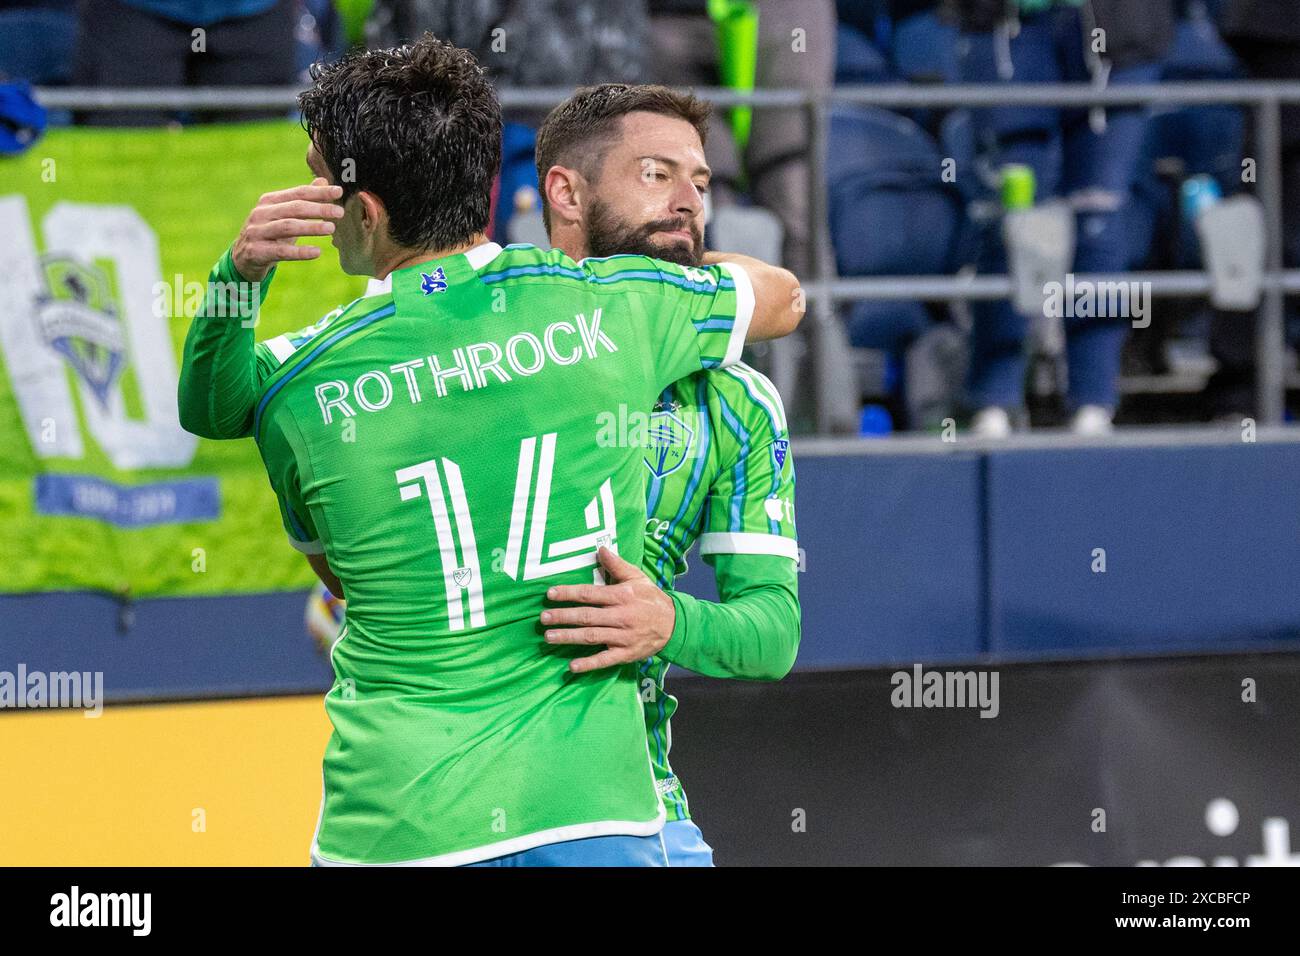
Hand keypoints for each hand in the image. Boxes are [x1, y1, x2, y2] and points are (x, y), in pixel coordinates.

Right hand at [230, 178, 344, 281]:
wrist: (243, 259)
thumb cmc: (270, 234)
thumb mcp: (285, 216)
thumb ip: (302, 199)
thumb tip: (323, 181)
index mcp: (269, 201)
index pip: (298, 193)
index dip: (319, 192)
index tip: (339, 191)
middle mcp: (261, 213)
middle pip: (294, 208)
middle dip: (318, 208)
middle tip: (340, 212)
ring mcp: (257, 232)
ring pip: (287, 227)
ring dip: (311, 227)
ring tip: (331, 228)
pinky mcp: (256, 252)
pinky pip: (281, 251)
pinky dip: (300, 252)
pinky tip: (317, 252)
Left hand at [540, 546, 675, 673]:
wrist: (674, 624)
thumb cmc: (650, 599)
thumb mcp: (637, 577)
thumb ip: (617, 565)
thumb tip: (600, 548)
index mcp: (621, 596)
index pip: (590, 594)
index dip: (568, 594)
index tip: (549, 594)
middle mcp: (621, 616)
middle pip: (587, 617)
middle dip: (563, 617)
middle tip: (543, 617)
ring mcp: (623, 637)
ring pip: (592, 637)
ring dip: (569, 637)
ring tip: (549, 637)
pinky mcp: (626, 654)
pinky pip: (605, 660)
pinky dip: (588, 664)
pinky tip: (571, 666)